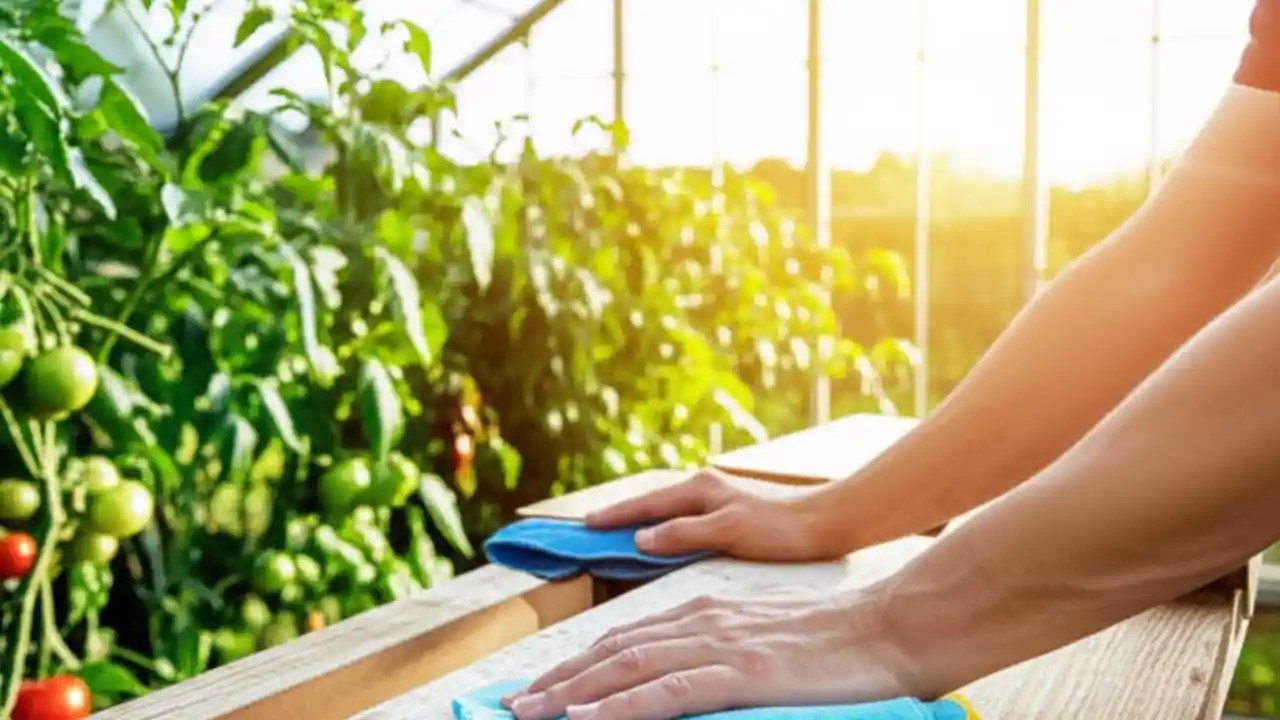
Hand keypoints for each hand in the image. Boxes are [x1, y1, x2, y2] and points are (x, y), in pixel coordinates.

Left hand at [502, 589, 914, 719]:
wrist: (891, 627)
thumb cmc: (834, 644)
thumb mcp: (762, 645)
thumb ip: (717, 658)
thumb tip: (680, 685)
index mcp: (704, 614)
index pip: (622, 639)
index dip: (573, 665)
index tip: (536, 689)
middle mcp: (701, 622)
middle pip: (611, 651)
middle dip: (555, 681)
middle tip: (511, 706)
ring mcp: (721, 645)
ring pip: (627, 668)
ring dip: (571, 693)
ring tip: (529, 713)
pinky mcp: (744, 671)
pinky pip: (669, 691)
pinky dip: (621, 706)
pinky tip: (587, 718)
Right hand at [585, 469, 839, 560]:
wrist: (829, 523)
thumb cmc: (782, 528)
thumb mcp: (729, 531)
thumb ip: (683, 534)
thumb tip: (640, 539)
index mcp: (698, 488)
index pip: (643, 504)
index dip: (613, 516)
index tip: (582, 525)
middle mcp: (704, 489)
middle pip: (651, 504)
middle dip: (621, 517)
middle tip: (588, 531)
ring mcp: (717, 501)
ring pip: (667, 513)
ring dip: (642, 524)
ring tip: (617, 538)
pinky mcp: (731, 516)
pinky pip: (684, 523)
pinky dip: (665, 532)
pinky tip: (663, 546)